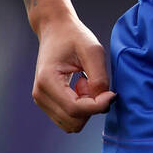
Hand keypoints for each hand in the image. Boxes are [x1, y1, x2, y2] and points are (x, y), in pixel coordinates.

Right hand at [31, 13, 115, 132]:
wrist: (55, 29)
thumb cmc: (74, 37)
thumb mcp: (93, 51)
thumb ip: (99, 78)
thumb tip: (105, 102)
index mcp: (47, 81)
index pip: (75, 109)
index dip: (98, 106)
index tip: (112, 93)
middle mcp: (40, 95)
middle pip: (74, 121)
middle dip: (91, 107)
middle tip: (93, 83)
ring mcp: (41, 100)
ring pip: (72, 123)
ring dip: (85, 108)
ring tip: (85, 83)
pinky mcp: (47, 103)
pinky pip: (69, 117)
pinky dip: (80, 108)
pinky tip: (79, 87)